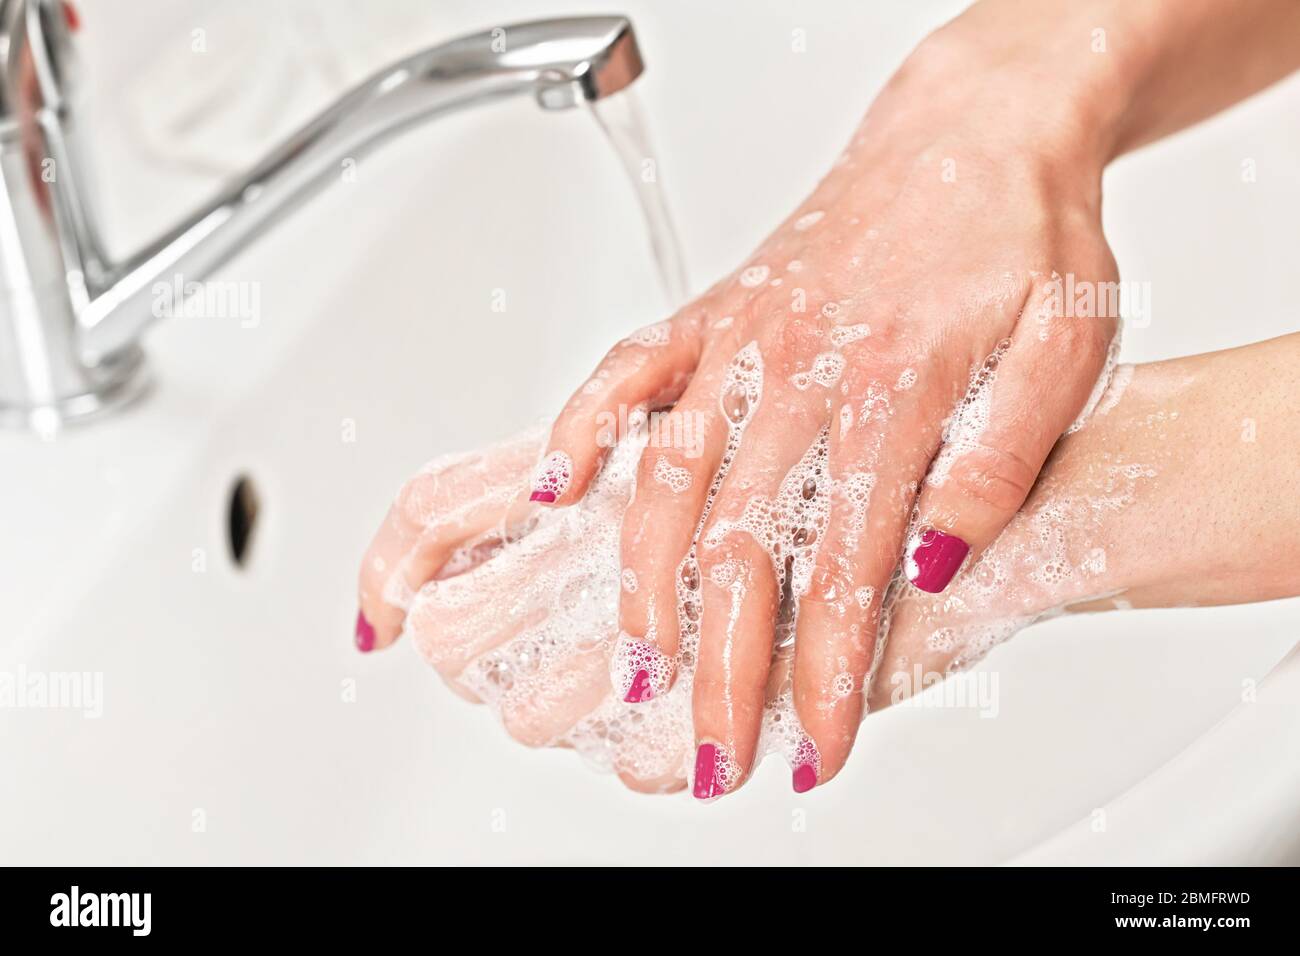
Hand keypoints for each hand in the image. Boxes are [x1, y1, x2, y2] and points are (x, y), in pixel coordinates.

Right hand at [532, 24, 1120, 794]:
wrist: (973, 131)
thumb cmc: (1019, 235)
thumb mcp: (1067, 345)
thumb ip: (999, 460)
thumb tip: (932, 564)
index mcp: (892, 394)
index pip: (845, 568)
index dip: (823, 673)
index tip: (812, 750)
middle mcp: (799, 374)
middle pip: (742, 547)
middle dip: (724, 665)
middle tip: (714, 752)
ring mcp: (743, 342)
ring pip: (669, 476)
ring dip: (645, 580)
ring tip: (638, 664)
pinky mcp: (712, 312)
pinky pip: (625, 371)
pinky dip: (578, 427)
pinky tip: (551, 488)